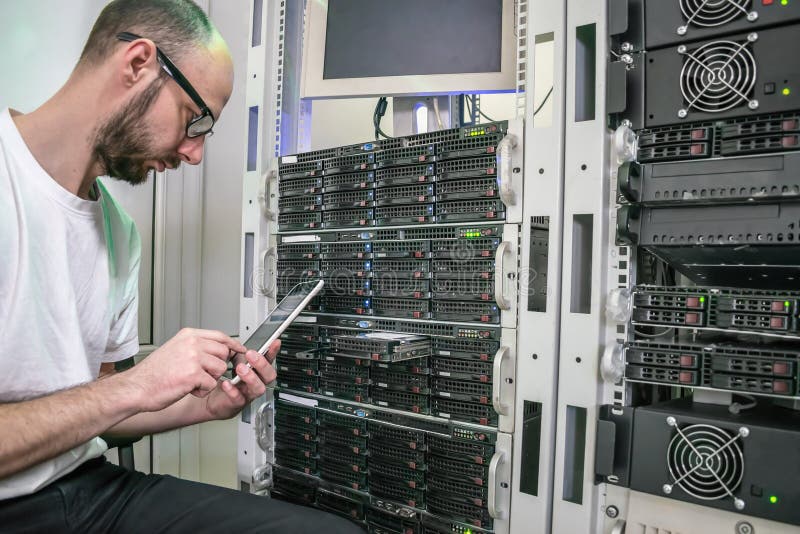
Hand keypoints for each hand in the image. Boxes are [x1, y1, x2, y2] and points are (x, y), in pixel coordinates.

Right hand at [122, 328, 246, 412]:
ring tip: (191, 381)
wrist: (135, 388)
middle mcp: (192, 343)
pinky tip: (188, 389)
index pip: (220, 336)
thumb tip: (217, 349)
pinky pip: (212, 384)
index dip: (232, 344)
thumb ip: (195, 346)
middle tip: (202, 374)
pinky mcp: (193, 375)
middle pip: (224, 352)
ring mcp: (193, 358)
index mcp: (188, 335)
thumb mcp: (175, 349)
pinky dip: (202, 391)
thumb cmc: (153, 374)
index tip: (240, 350)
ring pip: (220, 369)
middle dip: (217, 366)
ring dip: (209, 379)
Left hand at [204, 340, 279, 419]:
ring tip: (240, 368)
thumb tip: (241, 346)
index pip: (269, 361)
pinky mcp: (236, 403)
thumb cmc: (225, 380)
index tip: (274, 342)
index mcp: (256, 372)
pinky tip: (227, 383)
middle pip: (269, 375)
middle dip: (262, 364)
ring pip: (258, 388)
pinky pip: (238, 399)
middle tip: (251, 355)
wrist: (211, 398)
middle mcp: (255, 383)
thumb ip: (237, 352)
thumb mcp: (231, 362)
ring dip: (251, 377)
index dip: (273, 352)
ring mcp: (247, 394)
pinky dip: (233, 391)